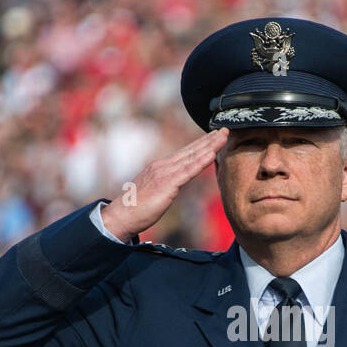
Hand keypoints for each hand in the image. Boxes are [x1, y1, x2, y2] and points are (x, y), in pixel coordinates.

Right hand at [100, 129, 228, 240]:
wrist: (121, 216)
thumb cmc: (135, 208)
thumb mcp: (154, 192)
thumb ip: (166, 185)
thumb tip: (174, 185)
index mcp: (160, 167)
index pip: (185, 153)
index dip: (201, 144)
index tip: (214, 136)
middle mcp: (163, 166)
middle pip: (191, 150)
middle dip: (209, 140)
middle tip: (225, 129)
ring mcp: (165, 173)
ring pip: (192, 157)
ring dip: (210, 146)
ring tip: (224, 136)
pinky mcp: (167, 184)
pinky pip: (188, 171)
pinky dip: (201, 162)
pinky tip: (212, 154)